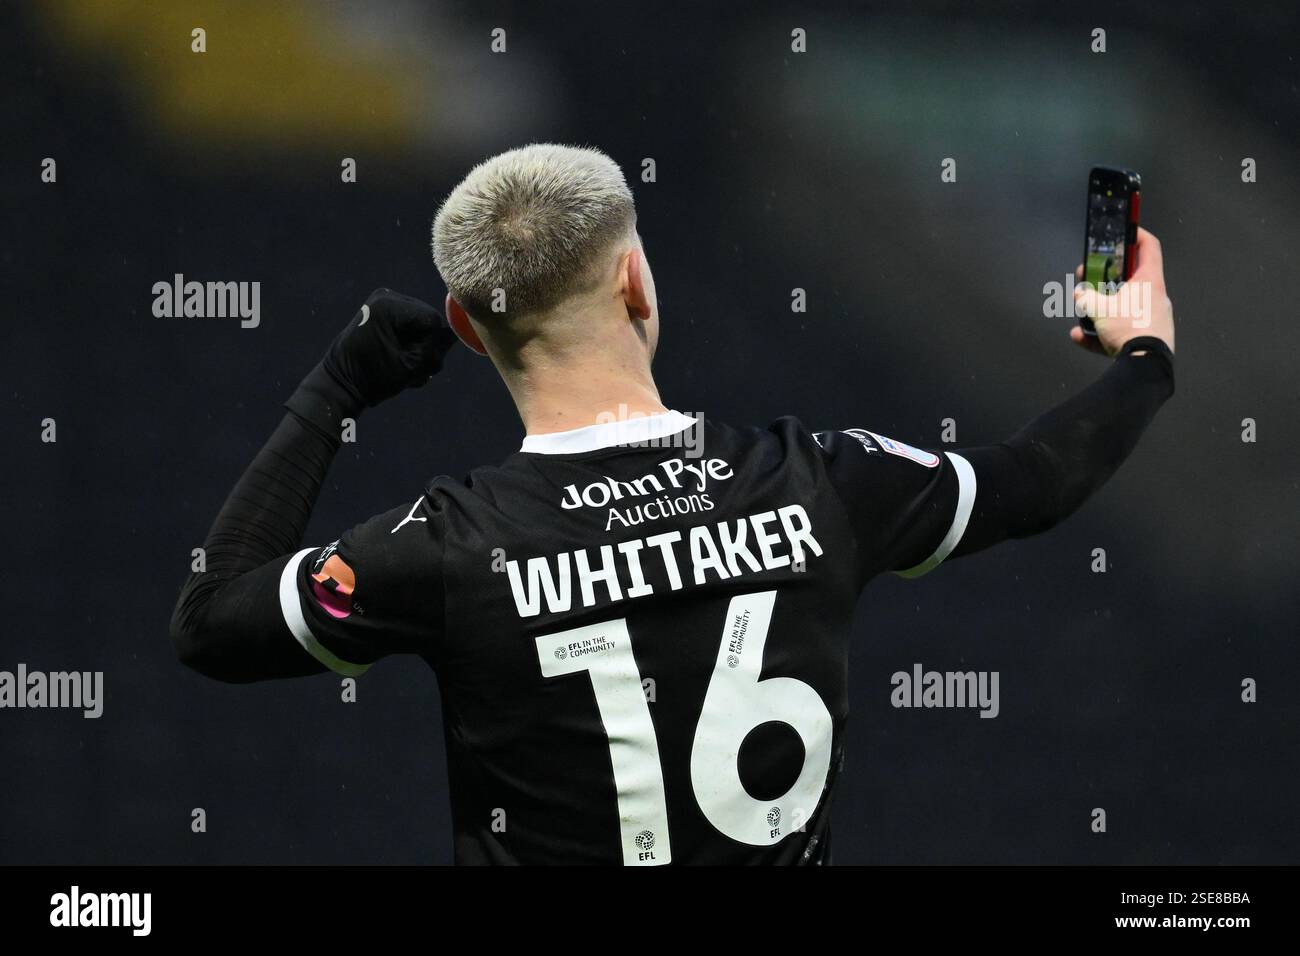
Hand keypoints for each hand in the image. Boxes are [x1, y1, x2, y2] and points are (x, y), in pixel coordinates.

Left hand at [322, 288, 458, 406]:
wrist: (340, 383)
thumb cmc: (372, 378)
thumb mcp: (409, 367)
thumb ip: (435, 350)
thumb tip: (457, 333)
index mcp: (388, 306)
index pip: (433, 320)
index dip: (432, 345)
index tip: (418, 365)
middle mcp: (386, 298)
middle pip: (428, 321)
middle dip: (425, 347)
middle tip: (410, 370)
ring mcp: (384, 304)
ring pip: (422, 326)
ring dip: (418, 349)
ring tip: (403, 368)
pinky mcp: (384, 314)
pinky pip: (410, 326)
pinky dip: (409, 345)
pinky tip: (397, 360)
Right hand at [1070, 227, 1175, 357]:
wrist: (1144, 366)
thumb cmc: (1128, 327)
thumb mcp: (1099, 308)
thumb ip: (1086, 297)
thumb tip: (1080, 293)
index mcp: (1150, 281)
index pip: (1149, 247)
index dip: (1136, 235)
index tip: (1124, 230)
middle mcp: (1154, 297)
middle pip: (1130, 279)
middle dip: (1106, 279)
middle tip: (1089, 278)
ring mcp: (1152, 319)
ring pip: (1123, 307)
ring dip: (1100, 309)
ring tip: (1081, 315)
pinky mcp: (1146, 339)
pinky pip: (1120, 330)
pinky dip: (1101, 333)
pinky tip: (1081, 338)